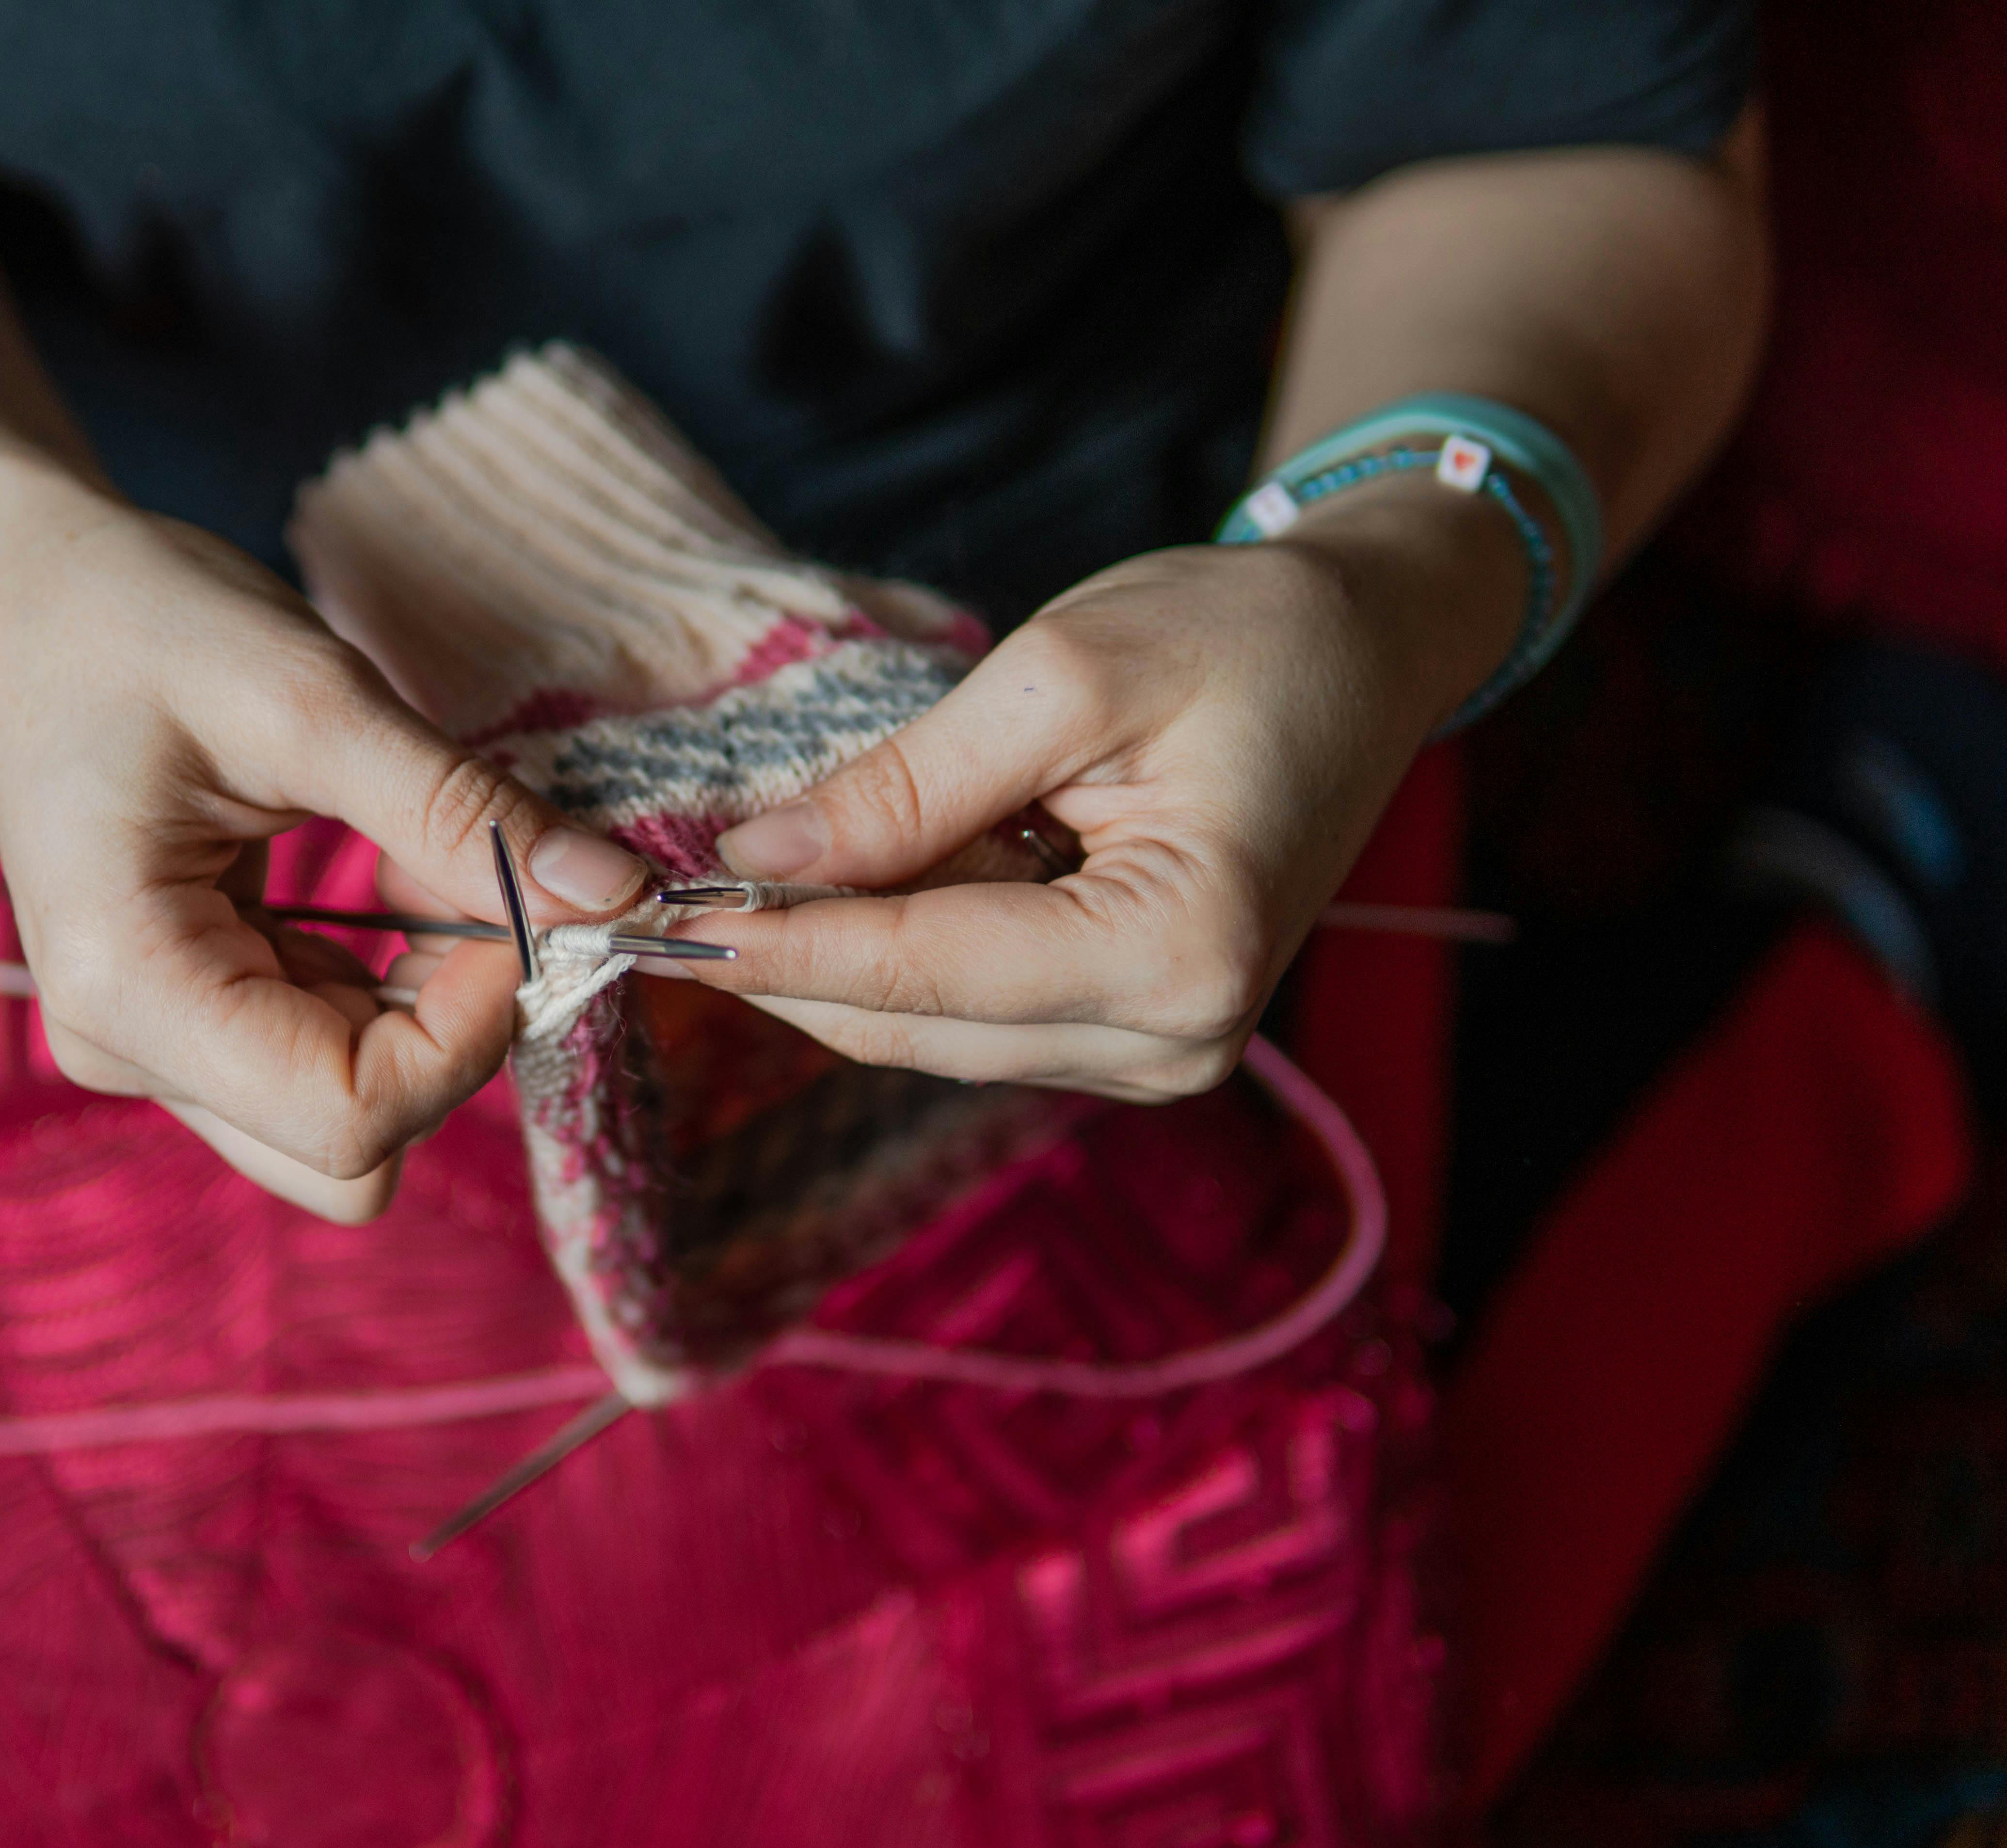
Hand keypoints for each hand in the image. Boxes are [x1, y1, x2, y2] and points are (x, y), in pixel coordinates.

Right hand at [0, 467, 648, 1219]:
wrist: (27, 593)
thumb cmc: (137, 621)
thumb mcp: (309, 696)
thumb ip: (459, 811)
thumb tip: (610, 898)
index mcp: (128, 987)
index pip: (350, 1116)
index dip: (468, 1030)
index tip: (516, 905)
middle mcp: (127, 1048)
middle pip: (351, 1149)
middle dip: (453, 1039)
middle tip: (482, 888)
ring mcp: (155, 1045)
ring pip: (354, 1118)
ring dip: (431, 1012)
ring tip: (423, 861)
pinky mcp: (193, 1019)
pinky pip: (333, 1057)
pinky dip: (396, 986)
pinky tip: (386, 874)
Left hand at [661, 479, 1526, 1100]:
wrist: (1364, 649)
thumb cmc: (1242, 636)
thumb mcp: (1065, 675)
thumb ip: (908, 787)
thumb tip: (758, 863)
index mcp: (1182, 954)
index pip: (926, 971)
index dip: (774, 945)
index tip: (642, 920)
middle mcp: (1176, 1039)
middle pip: (912, 1024)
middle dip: (780, 961)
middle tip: (642, 902)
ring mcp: (1158, 1052)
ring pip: (927, 1031)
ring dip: (828, 959)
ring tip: (738, 874)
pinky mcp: (1131, 1033)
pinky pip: (970, 1012)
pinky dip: (893, 953)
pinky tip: (848, 882)